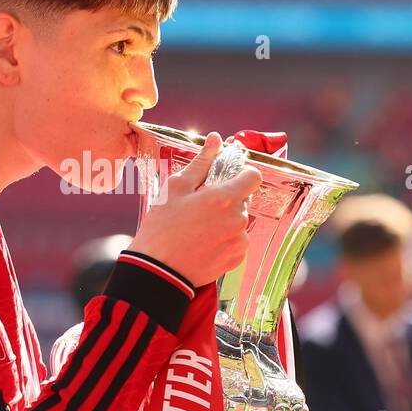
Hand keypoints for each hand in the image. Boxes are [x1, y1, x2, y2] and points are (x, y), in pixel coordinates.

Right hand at [127, 131, 262, 286]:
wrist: (158, 271)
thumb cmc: (162, 226)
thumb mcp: (176, 188)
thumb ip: (201, 162)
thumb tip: (215, 139)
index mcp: (224, 198)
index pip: (253, 176)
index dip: (240, 173)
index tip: (226, 177)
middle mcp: (238, 219)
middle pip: (244, 199)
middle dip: (227, 198)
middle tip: (201, 205)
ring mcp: (239, 241)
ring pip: (240, 221)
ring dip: (226, 219)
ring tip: (199, 227)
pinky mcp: (236, 259)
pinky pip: (237, 241)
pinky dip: (225, 239)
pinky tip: (203, 242)